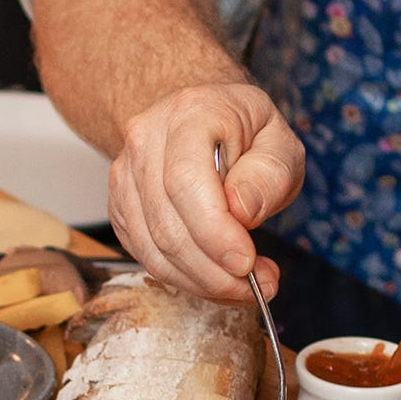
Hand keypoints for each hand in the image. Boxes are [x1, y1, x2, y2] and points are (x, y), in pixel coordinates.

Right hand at [107, 80, 303, 301]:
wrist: (205, 115)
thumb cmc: (245, 130)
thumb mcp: (280, 142)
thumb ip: (270, 174)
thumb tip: (242, 211)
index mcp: (189, 114)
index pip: (186, 182)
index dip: (214, 233)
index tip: (246, 263)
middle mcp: (147, 140)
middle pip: (167, 224)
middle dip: (214, 271)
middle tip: (258, 285)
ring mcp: (125, 173)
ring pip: (153, 248)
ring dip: (200, 281)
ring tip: (242, 286)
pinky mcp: (120, 205)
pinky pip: (145, 255)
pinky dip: (183, 278)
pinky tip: (215, 277)